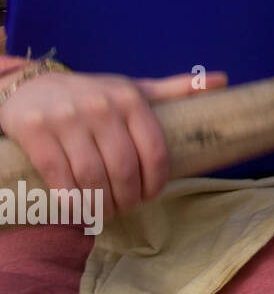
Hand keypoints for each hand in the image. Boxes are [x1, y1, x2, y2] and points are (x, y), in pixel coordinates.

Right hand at [0, 68, 226, 220]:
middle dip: (128, 197)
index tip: (151, 195)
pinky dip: (71, 199)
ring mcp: (66, 119)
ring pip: (92, 176)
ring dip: (101, 204)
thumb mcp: (133, 88)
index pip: (154, 150)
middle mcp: (101, 106)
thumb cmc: (93, 94)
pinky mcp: (35, 132)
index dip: (156, 181)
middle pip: (124, 168)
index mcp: (130, 98)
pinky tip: (78, 207)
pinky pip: (59, 175)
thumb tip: (223, 81)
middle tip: (127, 208)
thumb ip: (173, 90)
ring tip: (105, 212)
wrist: (31, 86)